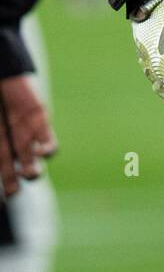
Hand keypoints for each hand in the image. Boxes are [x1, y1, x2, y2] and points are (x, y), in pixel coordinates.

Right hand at [0, 74, 57, 195]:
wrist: (2, 73)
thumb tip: (2, 161)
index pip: (1, 172)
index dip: (3, 186)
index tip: (1, 198)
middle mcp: (9, 146)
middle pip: (12, 175)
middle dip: (13, 185)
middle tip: (12, 191)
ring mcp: (26, 137)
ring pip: (33, 166)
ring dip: (32, 173)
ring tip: (28, 171)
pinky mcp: (41, 124)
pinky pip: (49, 146)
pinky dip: (47, 153)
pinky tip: (39, 151)